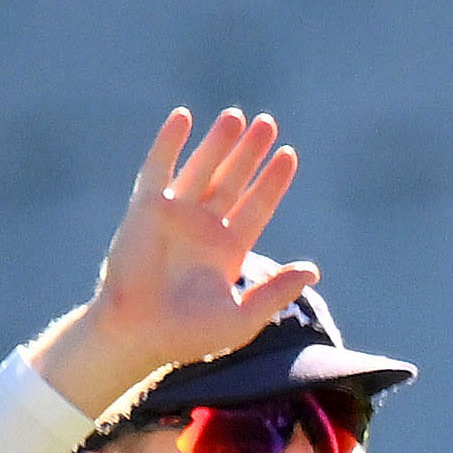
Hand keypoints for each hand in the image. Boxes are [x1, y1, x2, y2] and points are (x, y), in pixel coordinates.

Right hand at [35, 110, 316, 417]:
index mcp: (228, 251)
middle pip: (233, 181)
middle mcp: (203, 228)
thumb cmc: (189, 335)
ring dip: (218, 143)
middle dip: (250, 153)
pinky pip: (158, 168)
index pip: (257, 206)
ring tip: (237, 116)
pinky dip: (169, 142)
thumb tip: (312, 270)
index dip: (272, 182)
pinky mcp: (145, 209)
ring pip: (202, 169)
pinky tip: (184, 117)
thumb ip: (276, 291)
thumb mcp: (243, 317)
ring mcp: (174, 216)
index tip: (288, 155)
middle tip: (268, 124)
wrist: (139, 334)